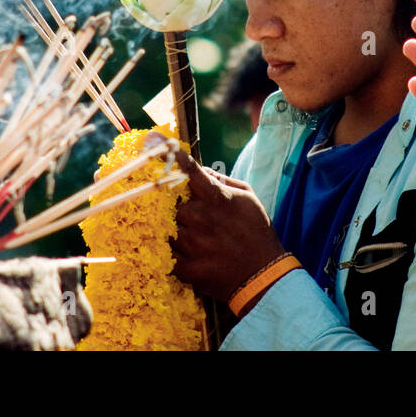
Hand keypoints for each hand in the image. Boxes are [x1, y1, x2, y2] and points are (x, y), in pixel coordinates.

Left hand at [169, 150, 287, 309]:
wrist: (263, 275)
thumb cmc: (257, 233)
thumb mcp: (249, 199)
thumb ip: (224, 182)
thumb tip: (201, 171)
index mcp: (217, 199)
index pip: (189, 171)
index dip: (169, 155)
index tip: (152, 141)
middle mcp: (201, 218)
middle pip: (171, 203)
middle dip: (176, 208)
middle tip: (192, 218)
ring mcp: (193, 244)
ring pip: (166, 229)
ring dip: (175, 232)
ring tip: (195, 239)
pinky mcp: (187, 268)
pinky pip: (167, 254)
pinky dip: (173, 254)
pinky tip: (188, 255)